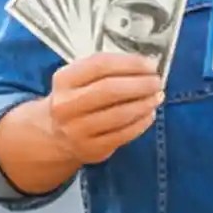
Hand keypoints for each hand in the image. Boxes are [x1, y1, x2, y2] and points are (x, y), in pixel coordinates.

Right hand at [47, 52, 163, 164]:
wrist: (54, 135)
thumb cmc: (75, 100)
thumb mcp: (78, 79)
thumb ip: (105, 70)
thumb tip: (144, 66)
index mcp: (64, 80)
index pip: (100, 65)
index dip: (130, 63)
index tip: (150, 64)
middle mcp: (67, 104)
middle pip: (111, 90)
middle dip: (140, 84)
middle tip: (157, 81)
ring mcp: (78, 129)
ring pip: (120, 114)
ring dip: (144, 104)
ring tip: (157, 96)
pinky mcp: (92, 149)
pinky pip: (123, 134)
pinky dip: (141, 123)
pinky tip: (149, 114)